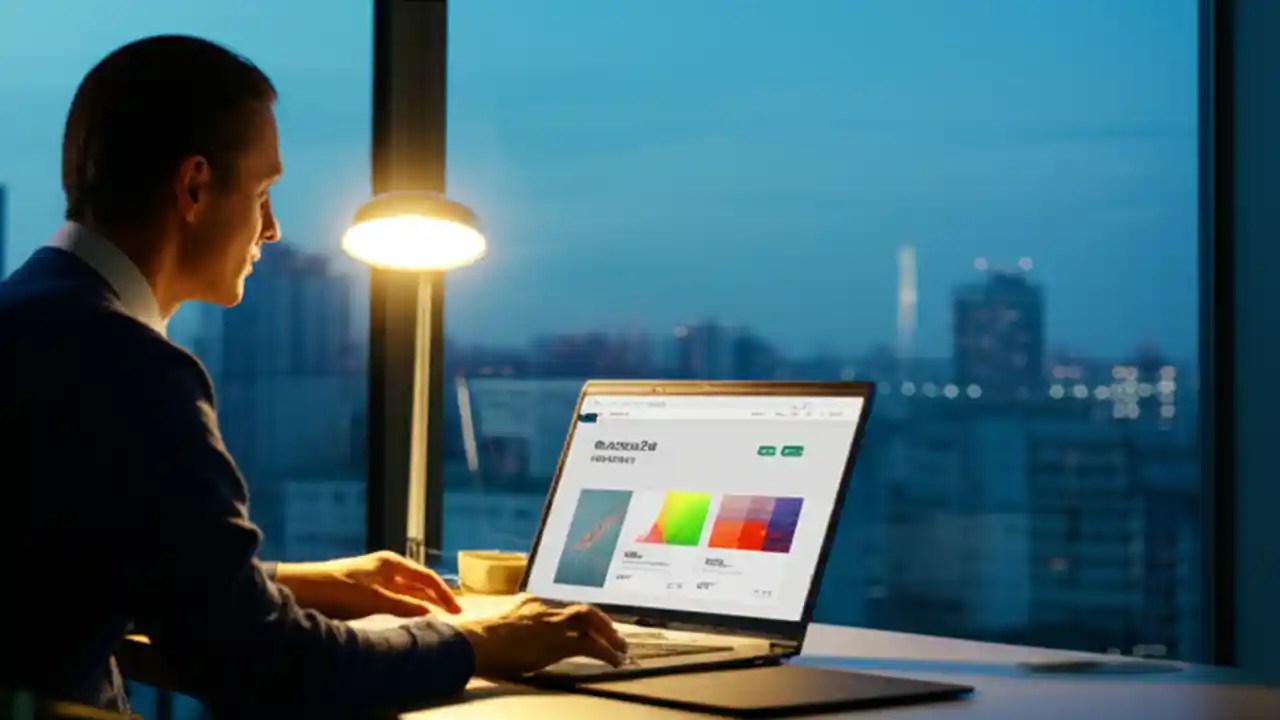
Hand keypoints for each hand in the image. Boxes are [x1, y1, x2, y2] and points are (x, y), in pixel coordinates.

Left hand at [272, 550, 461, 619]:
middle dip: (436, 598)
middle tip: (453, 616)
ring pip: (407, 591)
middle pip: (419, 583)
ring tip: (436, 618)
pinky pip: (394, 598)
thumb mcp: (374, 599)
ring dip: (422, 603)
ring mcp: (375, 577)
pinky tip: (408, 618)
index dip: (444, 594)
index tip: (458, 612)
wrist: (301, 589)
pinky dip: (407, 607)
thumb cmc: (337, 590)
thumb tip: (431, 613)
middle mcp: (386, 567)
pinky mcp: (364, 590)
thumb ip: (404, 606)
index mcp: (392, 563)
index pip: (427, 578)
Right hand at [456, 594, 629, 677]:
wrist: (477, 642)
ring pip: (590, 622)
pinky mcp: (559, 642)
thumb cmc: (482, 640)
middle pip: (582, 610)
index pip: (564, 607)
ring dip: (609, 635)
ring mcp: (554, 623)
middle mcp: (546, 608)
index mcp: (532, 602)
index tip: (590, 626)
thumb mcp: (503, 622)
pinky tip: (615, 661)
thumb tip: (520, 637)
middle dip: (602, 622)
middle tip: (614, 635)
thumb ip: (517, 623)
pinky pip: (590, 646)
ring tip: (620, 648)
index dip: (580, 617)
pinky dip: (606, 653)